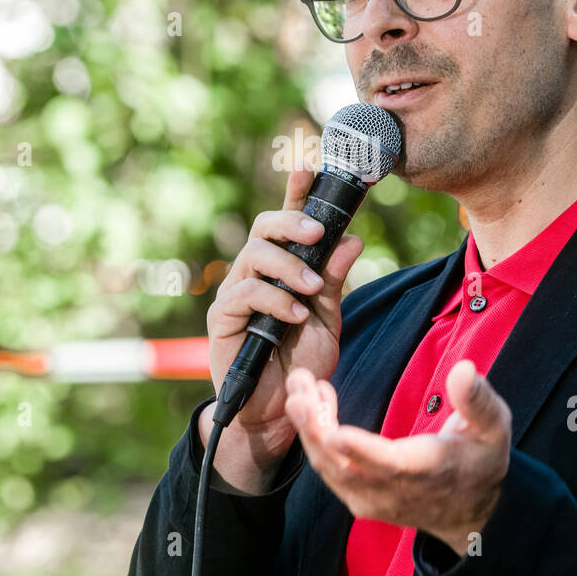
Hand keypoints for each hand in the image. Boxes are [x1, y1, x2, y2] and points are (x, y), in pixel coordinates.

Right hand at [203, 162, 365, 477]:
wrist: (279, 409)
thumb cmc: (300, 359)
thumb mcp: (328, 318)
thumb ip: (335, 280)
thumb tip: (353, 240)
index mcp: (284, 266)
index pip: (290, 221)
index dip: (297, 191)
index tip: (310, 165)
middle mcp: (257, 272)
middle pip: (264, 227)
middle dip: (291, 221)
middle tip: (317, 232)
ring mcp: (236, 293)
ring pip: (254, 255)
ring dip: (288, 268)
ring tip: (310, 291)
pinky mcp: (223, 318)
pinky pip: (246, 293)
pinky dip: (275, 300)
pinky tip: (295, 315)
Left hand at [283, 359, 511, 554]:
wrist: (472, 512)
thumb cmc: (482, 460)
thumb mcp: (493, 428)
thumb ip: (478, 400)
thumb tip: (464, 369)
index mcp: (427, 472)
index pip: (389, 464)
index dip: (360, 449)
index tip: (333, 431)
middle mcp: (393, 492)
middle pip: (344, 465)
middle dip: (315, 425)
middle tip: (299, 386)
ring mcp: (371, 499)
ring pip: (328, 467)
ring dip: (308, 426)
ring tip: (299, 386)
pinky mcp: (358, 498)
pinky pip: (328, 470)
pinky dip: (314, 437)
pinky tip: (311, 403)